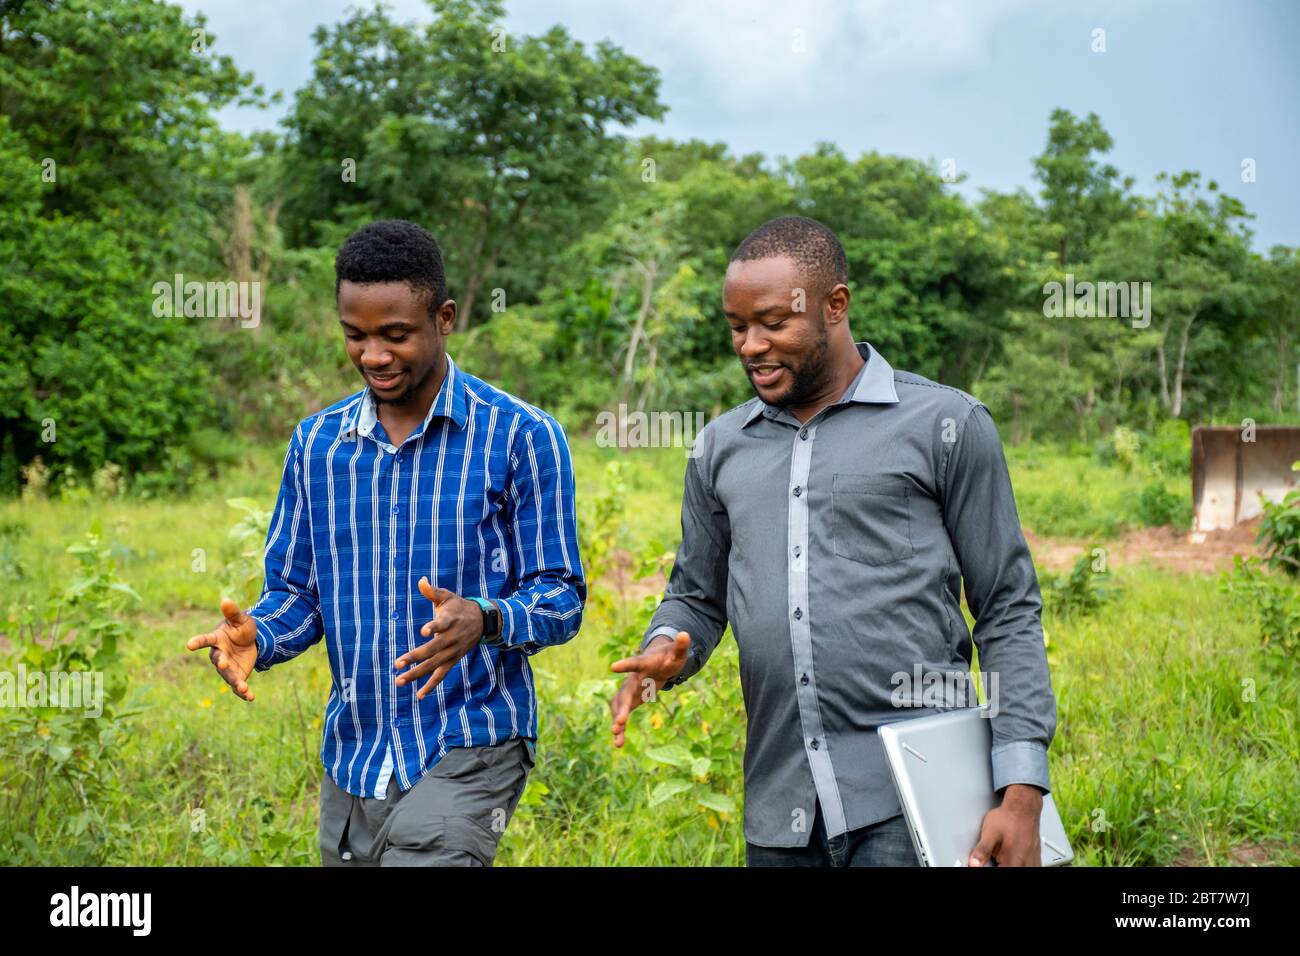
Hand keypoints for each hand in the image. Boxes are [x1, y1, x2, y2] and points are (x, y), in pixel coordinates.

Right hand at [186, 598, 258, 701]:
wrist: (252, 641)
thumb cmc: (241, 629)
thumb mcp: (241, 619)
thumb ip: (233, 612)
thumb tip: (225, 600)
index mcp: (217, 640)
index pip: (205, 640)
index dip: (197, 641)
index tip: (189, 644)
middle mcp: (219, 655)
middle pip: (218, 660)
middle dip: (221, 662)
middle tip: (224, 663)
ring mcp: (227, 667)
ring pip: (228, 676)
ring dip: (235, 682)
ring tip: (243, 687)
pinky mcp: (237, 676)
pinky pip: (238, 686)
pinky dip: (243, 692)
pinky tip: (250, 697)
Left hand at [395, 576, 483, 700]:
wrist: (482, 621)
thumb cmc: (458, 607)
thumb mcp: (447, 596)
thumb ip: (432, 591)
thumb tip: (421, 580)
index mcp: (450, 620)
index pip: (441, 625)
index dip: (433, 627)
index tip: (424, 631)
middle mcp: (451, 638)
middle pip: (432, 650)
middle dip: (415, 657)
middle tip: (397, 664)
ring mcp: (452, 652)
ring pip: (434, 665)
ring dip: (417, 674)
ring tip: (399, 680)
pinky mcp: (453, 660)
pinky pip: (441, 675)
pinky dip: (431, 685)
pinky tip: (419, 695)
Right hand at [608, 631, 690, 746]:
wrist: (658, 664)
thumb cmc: (669, 658)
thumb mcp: (677, 654)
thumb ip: (681, 646)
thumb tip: (686, 634)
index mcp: (644, 665)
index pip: (634, 663)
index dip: (625, 665)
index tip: (613, 667)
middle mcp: (632, 678)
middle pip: (625, 693)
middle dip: (622, 707)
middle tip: (620, 721)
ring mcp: (629, 690)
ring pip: (619, 706)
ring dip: (617, 720)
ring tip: (616, 735)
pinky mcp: (630, 701)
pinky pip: (622, 715)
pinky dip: (620, 728)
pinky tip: (619, 744)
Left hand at [967, 783, 1043, 865]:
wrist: (1023, 807)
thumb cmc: (1008, 818)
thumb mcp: (989, 833)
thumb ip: (982, 850)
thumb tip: (973, 863)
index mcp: (1012, 861)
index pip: (1000, 872)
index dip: (991, 866)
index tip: (985, 862)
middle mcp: (1025, 863)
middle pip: (1010, 870)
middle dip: (1000, 864)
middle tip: (995, 856)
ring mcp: (1032, 861)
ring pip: (1021, 868)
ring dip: (1010, 864)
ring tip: (1003, 856)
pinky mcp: (1036, 857)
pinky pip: (1030, 866)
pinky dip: (1020, 863)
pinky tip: (1013, 857)